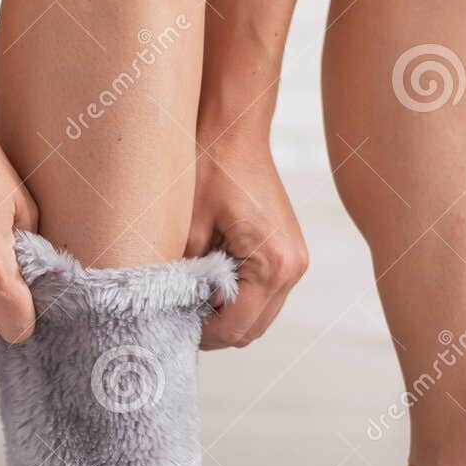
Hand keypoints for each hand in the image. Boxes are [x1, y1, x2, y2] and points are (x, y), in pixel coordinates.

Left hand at [187, 139, 306, 350]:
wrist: (234, 130)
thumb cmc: (211, 169)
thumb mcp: (187, 229)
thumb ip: (184, 278)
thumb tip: (171, 313)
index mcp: (273, 264)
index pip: (236, 327)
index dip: (202, 335)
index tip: (173, 326)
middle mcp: (292, 268)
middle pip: (251, 330)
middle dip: (215, 330)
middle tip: (179, 316)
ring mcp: (295, 263)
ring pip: (258, 317)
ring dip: (227, 316)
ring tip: (192, 298)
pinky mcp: (288, 255)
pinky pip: (262, 296)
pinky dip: (237, 299)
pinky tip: (210, 284)